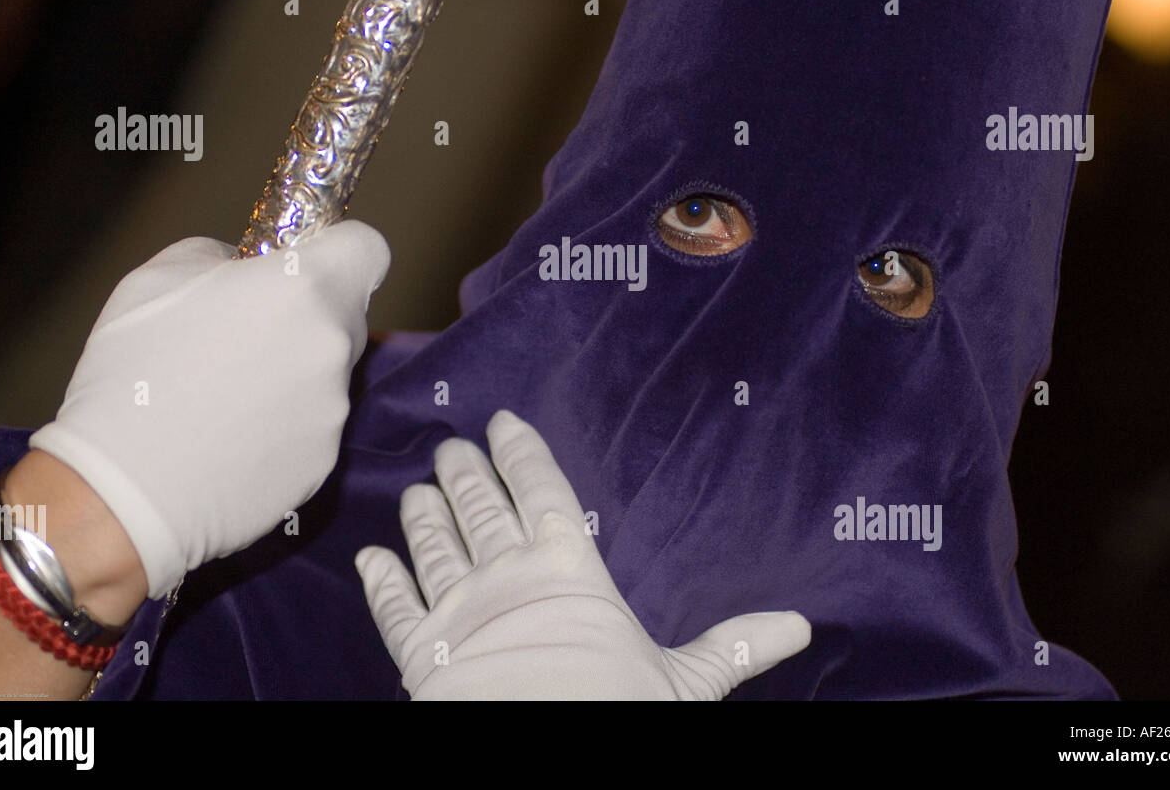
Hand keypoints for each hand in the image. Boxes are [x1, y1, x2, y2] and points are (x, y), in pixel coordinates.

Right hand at [30, 220, 389, 598]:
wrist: (122, 491)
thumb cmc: (134, 372)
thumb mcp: (158, 277)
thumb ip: (220, 256)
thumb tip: (246, 267)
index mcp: (305, 288)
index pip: (367, 248)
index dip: (336, 250)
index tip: (302, 263)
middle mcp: (334, 347)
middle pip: (344, 315)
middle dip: (304, 315)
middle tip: (241, 334)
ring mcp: (334, 410)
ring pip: (326, 374)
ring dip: (291, 373)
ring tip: (224, 397)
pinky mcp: (324, 463)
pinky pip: (311, 427)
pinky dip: (282, 427)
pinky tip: (229, 439)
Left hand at [355, 410, 810, 698]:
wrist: (536, 747)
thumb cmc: (616, 709)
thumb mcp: (685, 683)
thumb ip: (732, 649)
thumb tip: (800, 626)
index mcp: (570, 568)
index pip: (542, 492)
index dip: (522, 453)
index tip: (504, 422)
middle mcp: (507, 575)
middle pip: (480, 507)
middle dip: (465, 474)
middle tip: (450, 446)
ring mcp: (458, 611)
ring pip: (434, 547)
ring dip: (423, 516)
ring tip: (416, 488)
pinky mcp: (420, 653)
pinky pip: (394, 609)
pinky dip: (380, 583)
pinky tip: (368, 559)